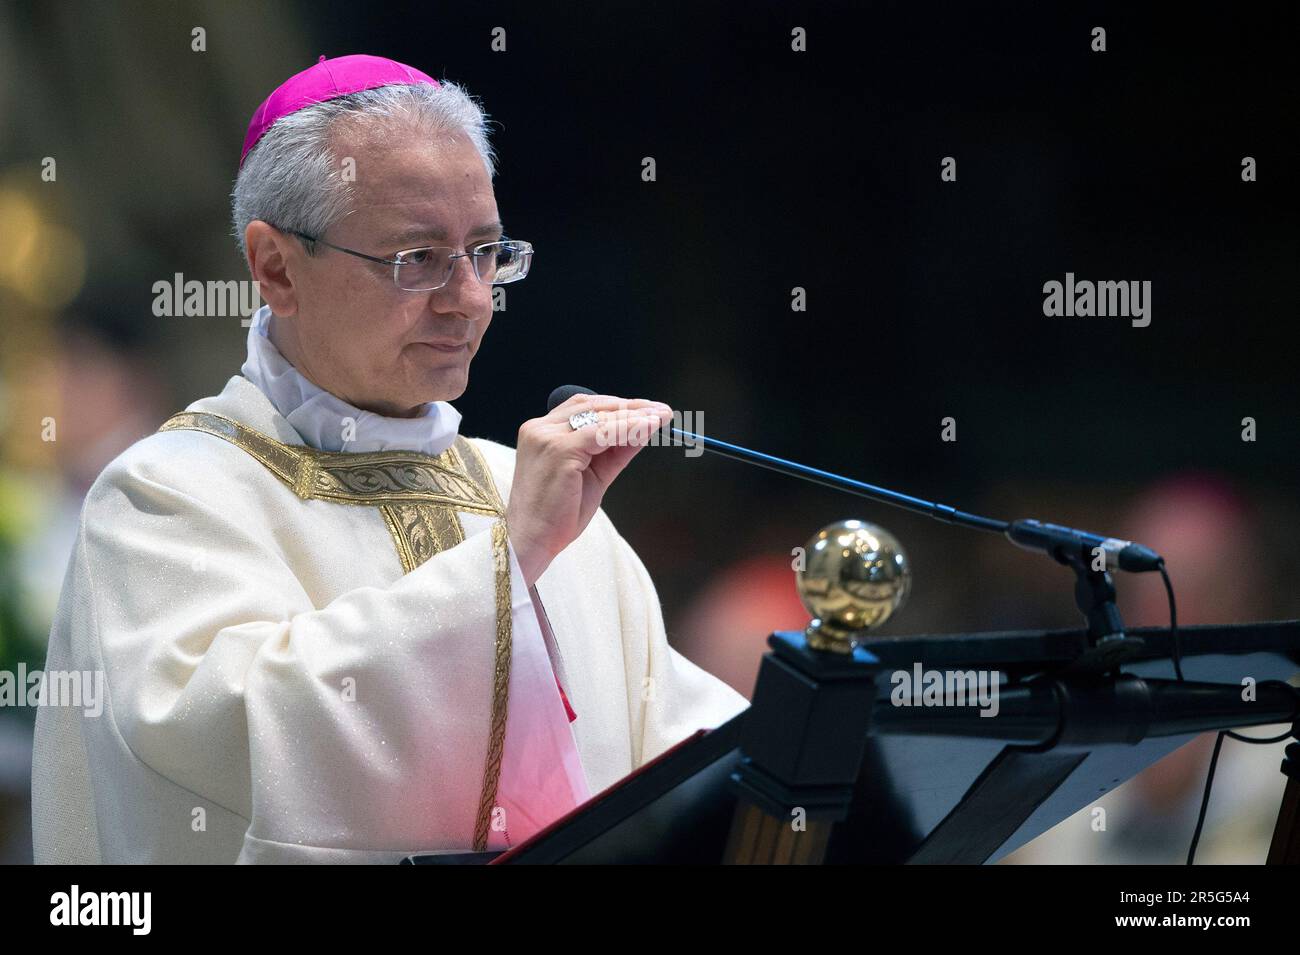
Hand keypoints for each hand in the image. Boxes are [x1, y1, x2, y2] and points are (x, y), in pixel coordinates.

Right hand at [506, 394, 671, 586]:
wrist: (531, 541)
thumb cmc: (557, 515)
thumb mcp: (593, 476)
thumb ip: (614, 452)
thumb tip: (643, 431)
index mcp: (543, 432)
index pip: (585, 407)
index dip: (619, 407)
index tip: (648, 410)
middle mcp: (541, 429)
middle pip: (594, 406)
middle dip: (632, 407)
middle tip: (662, 411)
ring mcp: (548, 437)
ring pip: (601, 417)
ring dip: (635, 416)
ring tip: (662, 417)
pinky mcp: (560, 450)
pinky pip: (602, 433)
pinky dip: (629, 428)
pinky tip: (649, 427)